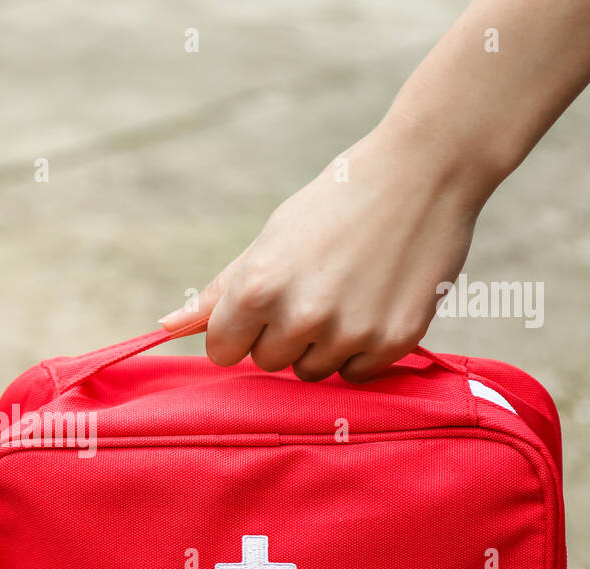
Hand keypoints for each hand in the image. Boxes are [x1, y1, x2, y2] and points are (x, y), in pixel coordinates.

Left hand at [158, 117, 491, 381]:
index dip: (240, 330)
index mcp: (258, 288)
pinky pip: (356, 373)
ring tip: (347, 293)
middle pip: (268, 362)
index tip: (261, 309)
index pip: (222, 351)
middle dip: (282, 335)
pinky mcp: (393, 342)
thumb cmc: (334, 204)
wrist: (423, 174)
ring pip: (312, 371)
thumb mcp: (269, 241)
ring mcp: (349, 332)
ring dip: (322, 345)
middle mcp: (300, 316)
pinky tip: (375, 304)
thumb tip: (165, 327)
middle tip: (314, 289)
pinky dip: (362, 350)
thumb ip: (218, 293)